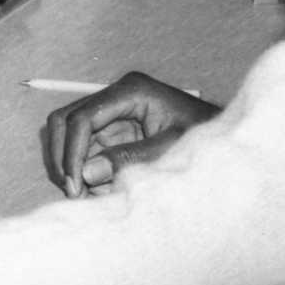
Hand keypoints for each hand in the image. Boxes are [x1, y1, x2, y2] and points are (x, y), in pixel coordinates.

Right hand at [40, 71, 218, 198]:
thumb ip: (130, 159)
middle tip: (74, 191)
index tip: (76, 185)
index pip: (82, 117)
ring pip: (67, 134)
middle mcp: (116, 95)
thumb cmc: (202, 137)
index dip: (71, 152)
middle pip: (65, 120)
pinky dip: (82, 168)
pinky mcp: (111, 128)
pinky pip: (82, 147)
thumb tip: (87, 173)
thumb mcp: (170, 149)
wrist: (222, 139)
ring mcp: (111, 111)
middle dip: (62, 157)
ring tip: (85, 193)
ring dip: (69, 164)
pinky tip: (96, 188)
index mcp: (131, 90)